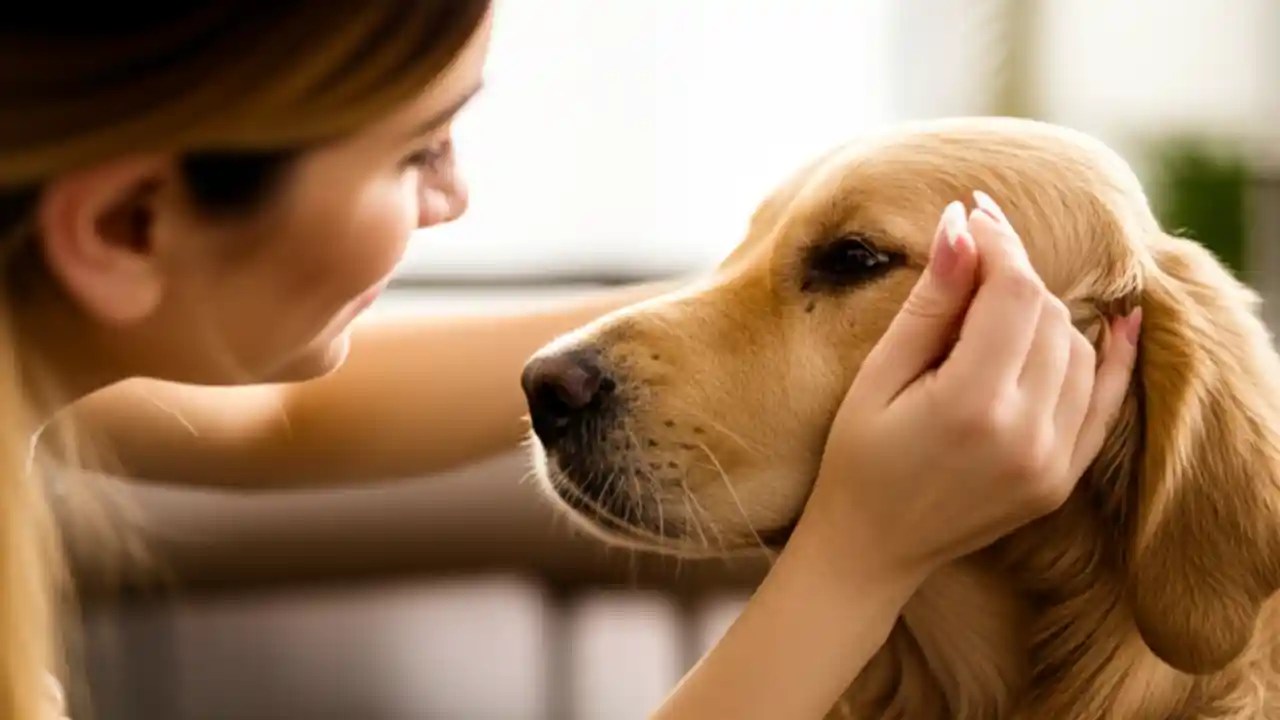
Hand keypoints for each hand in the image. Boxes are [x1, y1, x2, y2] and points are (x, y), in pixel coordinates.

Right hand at [805, 191, 1140, 582]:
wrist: (870, 549)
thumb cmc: (855, 459)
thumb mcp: (878, 376)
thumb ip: (930, 302)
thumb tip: (961, 224)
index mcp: (971, 404)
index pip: (1013, 293)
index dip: (999, 242)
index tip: (975, 212)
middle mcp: (1026, 434)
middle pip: (1047, 315)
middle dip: (1013, 274)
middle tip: (973, 256)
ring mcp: (1052, 461)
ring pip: (1076, 349)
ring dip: (1042, 315)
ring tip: (992, 311)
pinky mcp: (1062, 477)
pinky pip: (1105, 403)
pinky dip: (1109, 359)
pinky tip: (1119, 321)